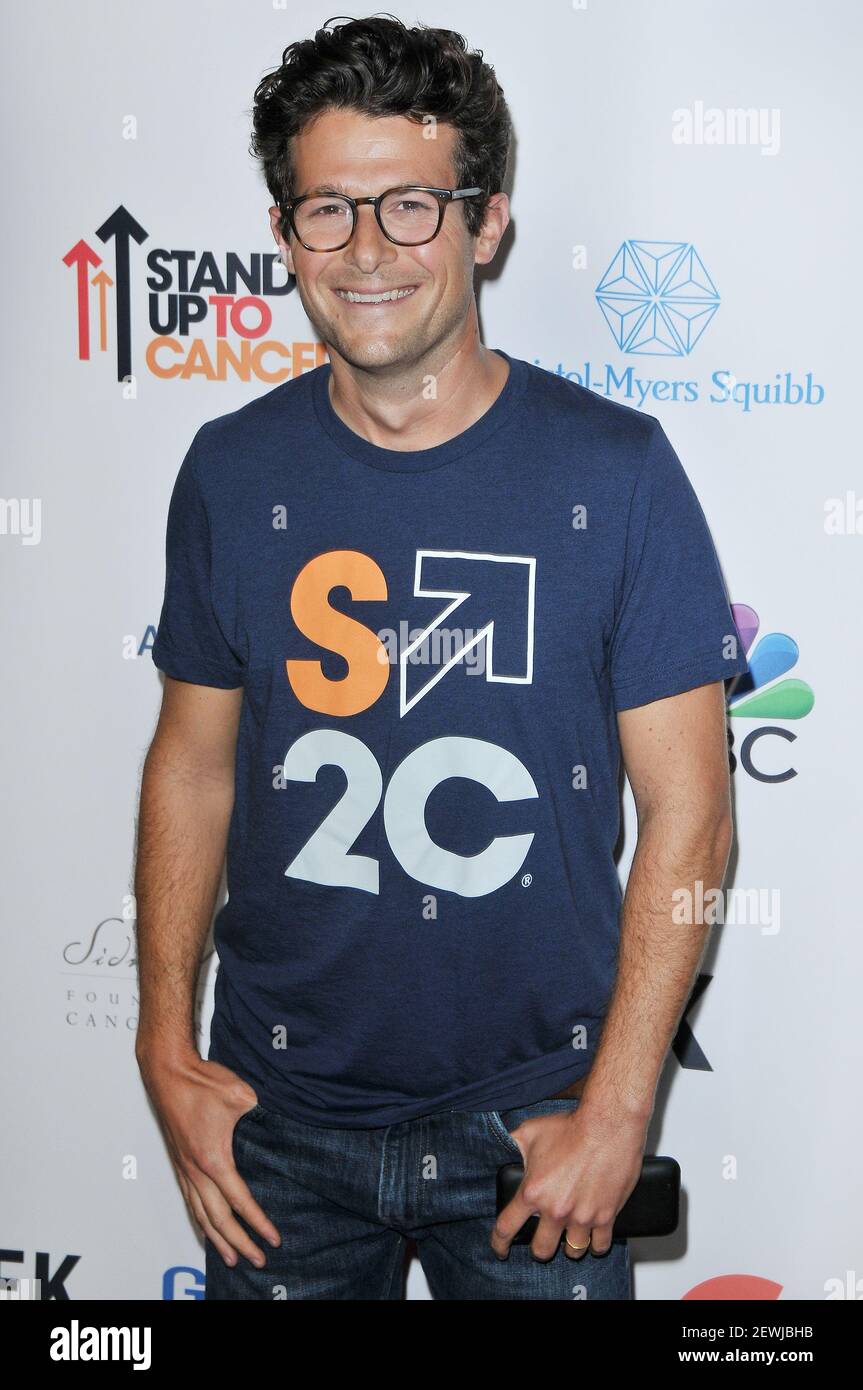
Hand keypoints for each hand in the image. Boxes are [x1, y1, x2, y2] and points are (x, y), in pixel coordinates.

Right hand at [137, 1049, 280, 1267]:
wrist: (167, 1072)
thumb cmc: (202, 1081)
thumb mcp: (242, 1095)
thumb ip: (262, 1115)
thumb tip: (281, 1126)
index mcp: (214, 1158)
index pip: (240, 1201)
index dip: (258, 1223)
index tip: (273, 1239)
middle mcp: (196, 1170)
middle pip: (219, 1219)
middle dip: (240, 1243)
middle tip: (258, 1261)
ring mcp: (184, 1168)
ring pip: (200, 1214)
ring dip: (217, 1240)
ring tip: (231, 1258)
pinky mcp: (178, 1162)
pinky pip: (189, 1201)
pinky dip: (200, 1221)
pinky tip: (205, 1229)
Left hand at [490, 1100, 647, 1260]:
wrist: (608, 1126)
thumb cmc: (571, 1127)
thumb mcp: (531, 1131)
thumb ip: (513, 1144)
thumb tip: (500, 1145)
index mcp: (533, 1192)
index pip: (506, 1228)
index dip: (499, 1244)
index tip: (501, 1250)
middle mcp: (556, 1210)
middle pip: (541, 1250)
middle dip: (539, 1249)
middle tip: (542, 1241)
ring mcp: (582, 1217)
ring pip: (572, 1251)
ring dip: (569, 1246)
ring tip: (569, 1237)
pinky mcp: (606, 1217)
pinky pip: (600, 1245)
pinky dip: (596, 1244)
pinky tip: (593, 1238)